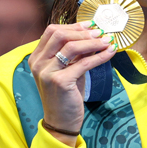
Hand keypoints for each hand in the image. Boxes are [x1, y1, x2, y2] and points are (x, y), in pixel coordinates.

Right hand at [27, 22, 115, 145]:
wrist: (61, 122)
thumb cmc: (65, 95)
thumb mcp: (68, 70)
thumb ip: (75, 54)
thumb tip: (93, 35)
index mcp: (37, 57)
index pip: (52, 31)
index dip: (73, 26)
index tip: (91, 25)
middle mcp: (38, 63)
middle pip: (60, 34)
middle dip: (83, 31)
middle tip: (101, 33)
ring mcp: (47, 72)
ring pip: (71, 46)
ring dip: (92, 42)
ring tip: (107, 41)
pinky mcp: (60, 82)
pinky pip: (83, 63)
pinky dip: (99, 56)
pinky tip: (109, 53)